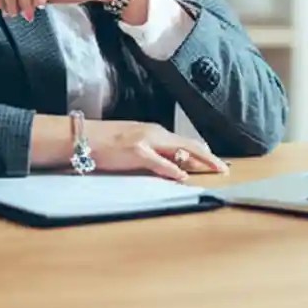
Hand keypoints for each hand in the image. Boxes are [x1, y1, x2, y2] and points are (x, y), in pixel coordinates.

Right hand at [85, 119, 228, 180]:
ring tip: (215, 170)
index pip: (186, 143)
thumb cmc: (106, 143)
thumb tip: (177, 165)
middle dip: (209, 158)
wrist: (82, 136)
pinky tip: (183, 175)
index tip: (219, 163)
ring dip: (200, 161)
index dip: (204, 153)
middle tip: (225, 169)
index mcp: (156, 132)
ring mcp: (146, 141)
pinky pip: (159, 161)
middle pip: (190, 145)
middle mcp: (155, 133)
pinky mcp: (135, 151)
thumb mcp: (136, 146)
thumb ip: (156, 154)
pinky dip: (173, 168)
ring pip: (181, 150)